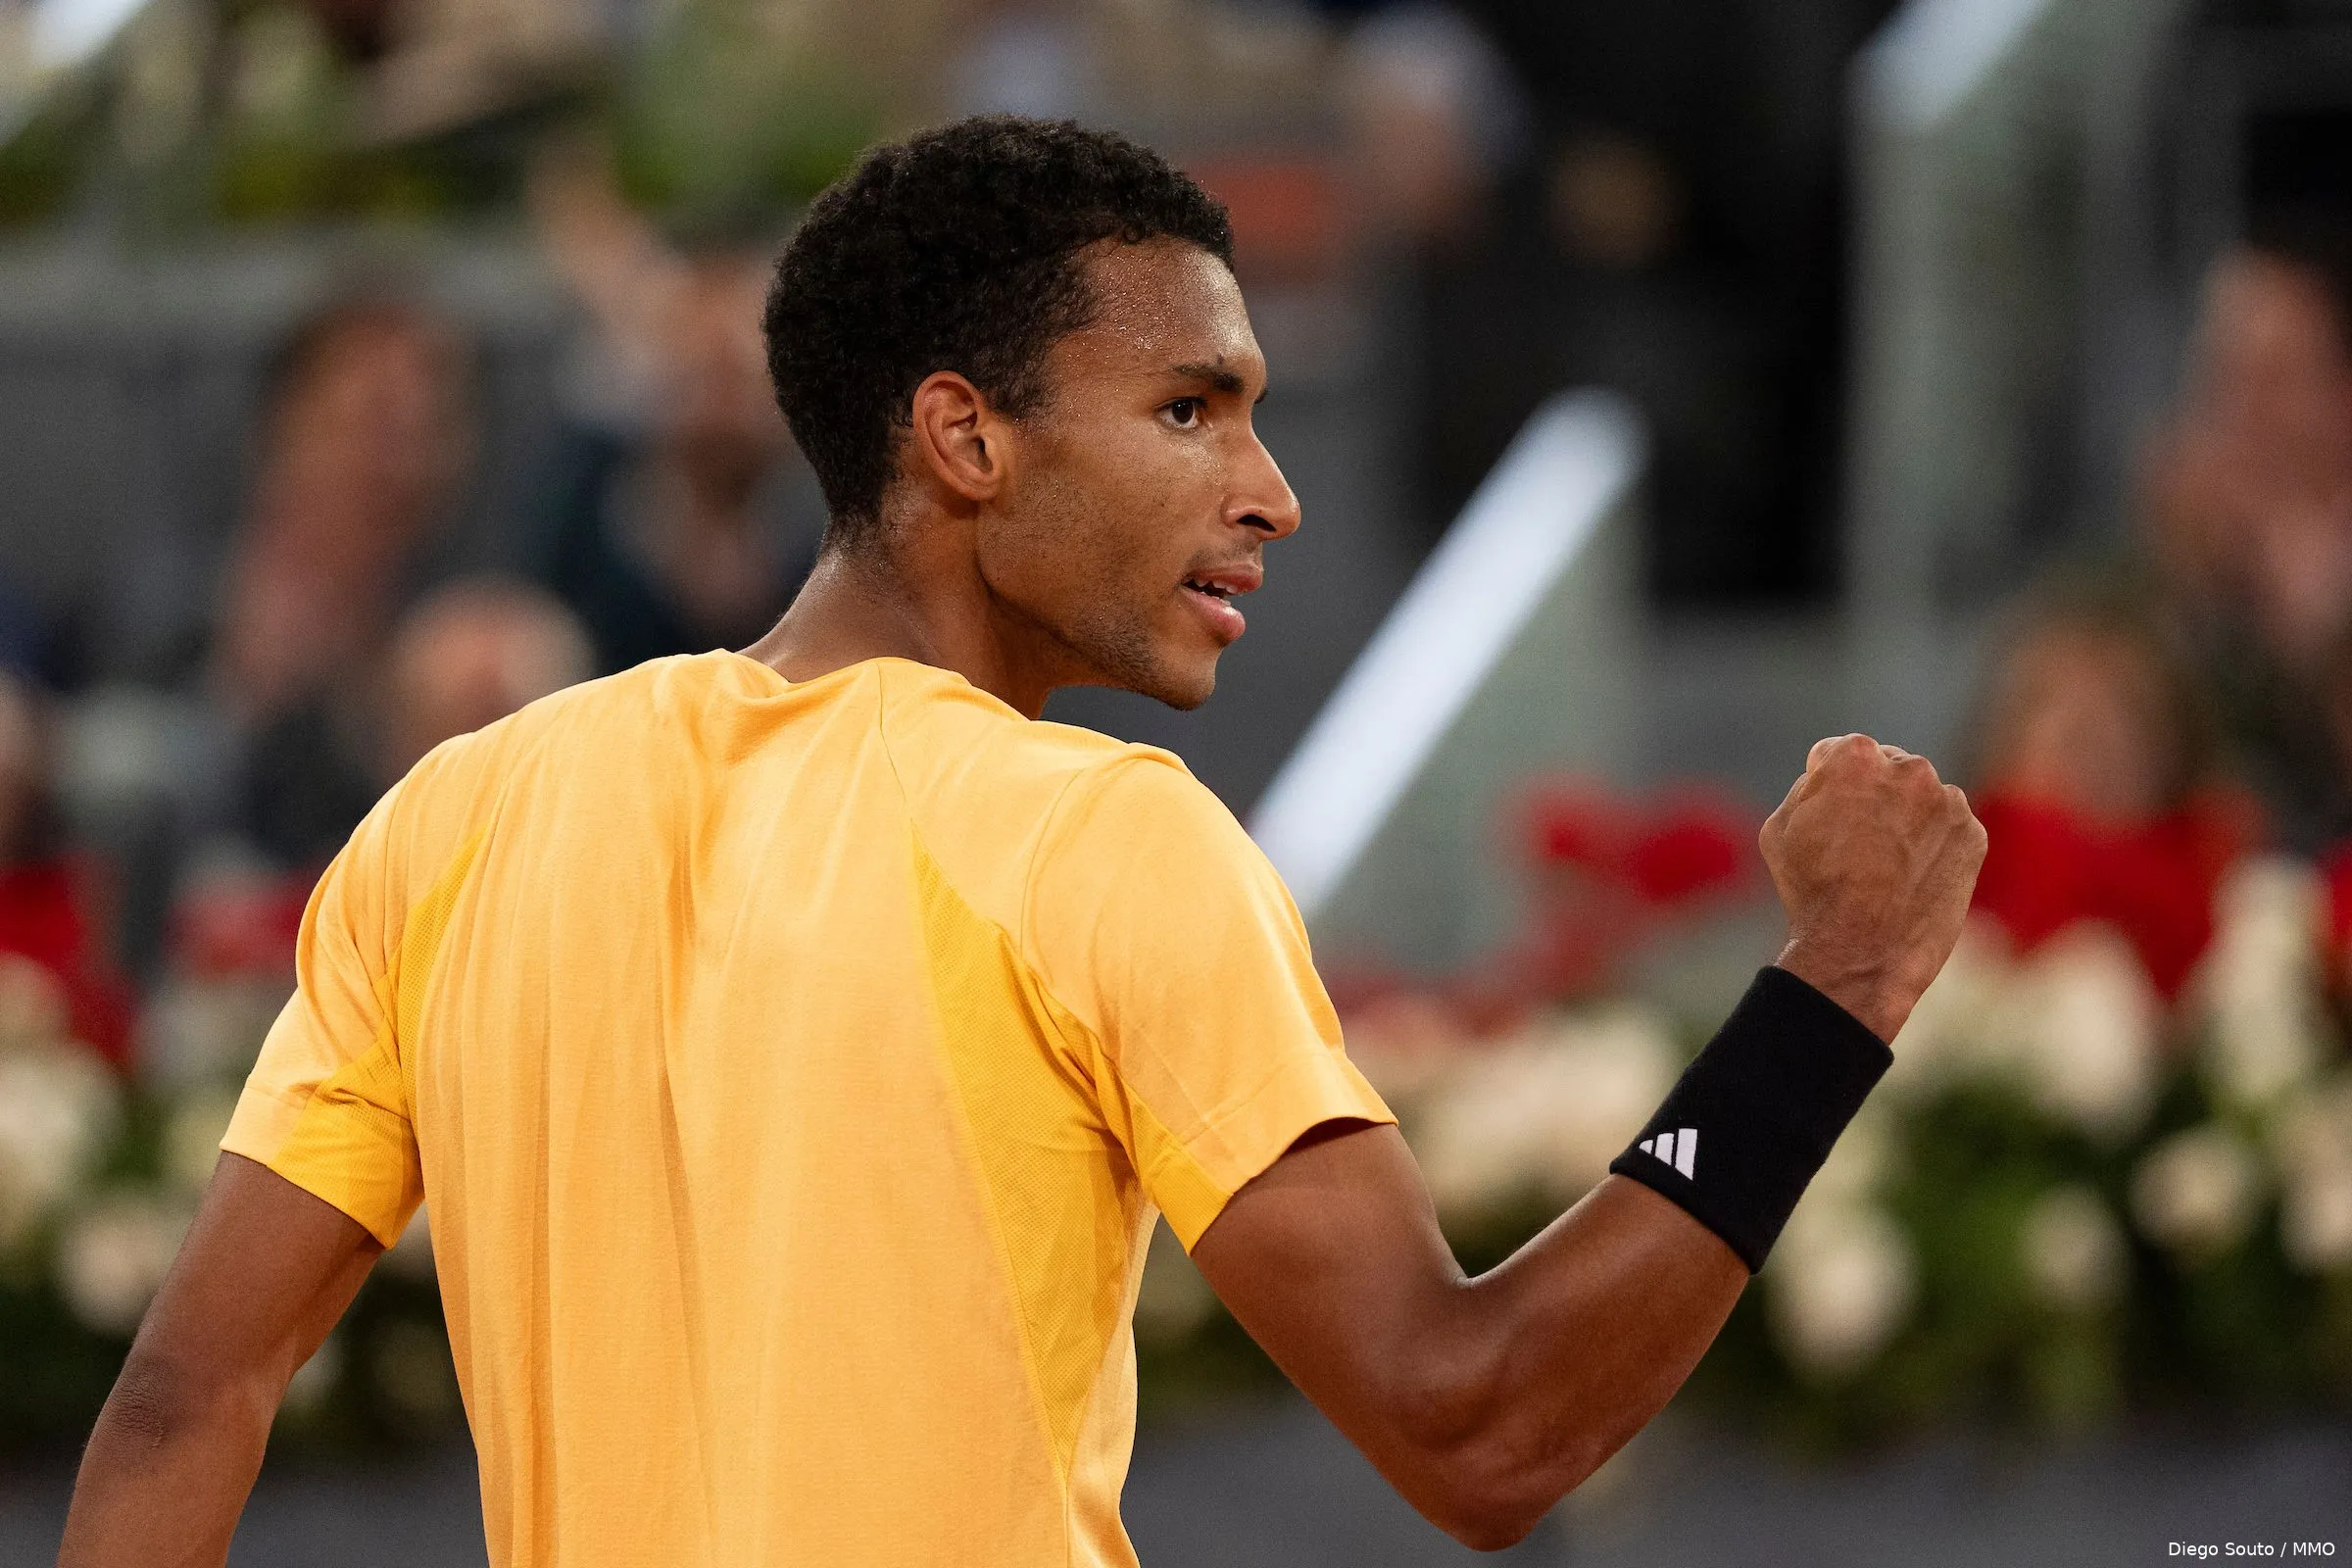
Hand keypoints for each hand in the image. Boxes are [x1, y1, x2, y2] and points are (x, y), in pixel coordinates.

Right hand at [1759, 734, 1987, 1041]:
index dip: (1825, 787)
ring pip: (1921, 798)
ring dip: (1906, 819)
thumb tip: (1828, 780)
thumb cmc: (1811, 891)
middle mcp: (1908, 767)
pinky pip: (1949, 828)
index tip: (1826, 819)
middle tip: (1857, 845)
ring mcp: (1948, 800)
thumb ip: (1807, 788)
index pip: (1837, 752)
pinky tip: (1910, 878)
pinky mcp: (1973, 834)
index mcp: (1854, 755)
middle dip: (1872, 796)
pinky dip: (1933, 846)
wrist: (1862, 950)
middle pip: (1885, 768)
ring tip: (1884, 868)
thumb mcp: (1779, 828)